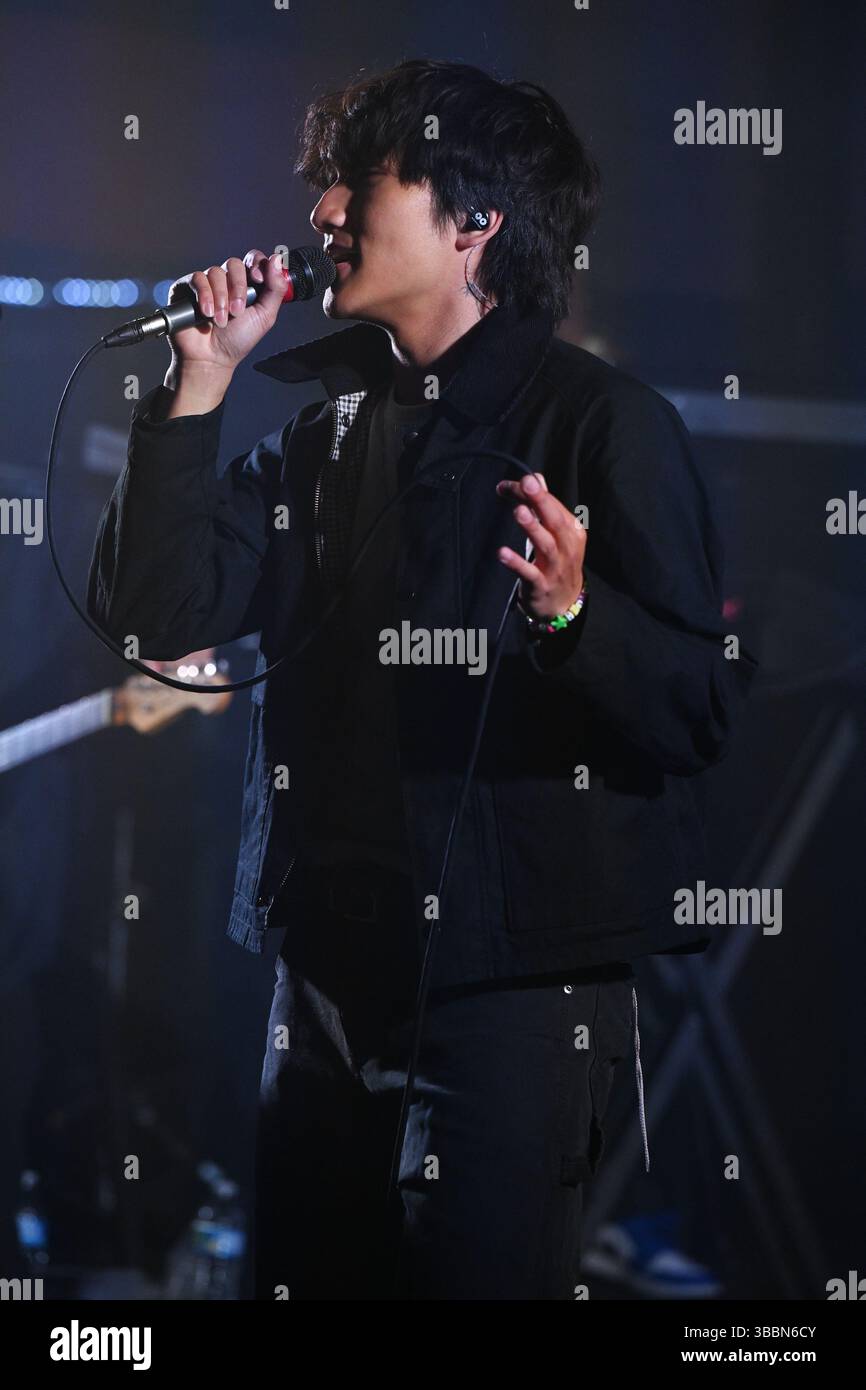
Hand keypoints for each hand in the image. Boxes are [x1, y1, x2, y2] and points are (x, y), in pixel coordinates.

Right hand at [165, 249, 287, 375]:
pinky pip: (198, 278)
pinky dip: (205, 296)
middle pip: (234, 264)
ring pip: (216, 273)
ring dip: (221, 299)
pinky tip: (207, 313)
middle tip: (237, 312)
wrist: (212, 358)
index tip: (258, 279)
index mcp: (247, 285)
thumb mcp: (265, 316)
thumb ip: (276, 289)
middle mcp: (227, 281)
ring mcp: (207, 283)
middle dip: (238, 288)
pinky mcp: (188, 287)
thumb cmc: (237, 341)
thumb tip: (277, 259)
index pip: (253, 259)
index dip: (256, 264)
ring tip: (221, 321)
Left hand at [495, 472, 585, 620]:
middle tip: (526, 484)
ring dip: (532, 528)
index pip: (553, 506)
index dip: (535, 492)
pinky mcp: (541, 585)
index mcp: (572, 531)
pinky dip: (517, 563)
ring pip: (546, 545)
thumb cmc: (557, 563)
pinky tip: (502, 553)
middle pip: (555, 521)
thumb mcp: (556, 534)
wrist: (564, 604)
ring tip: (518, 512)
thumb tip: (536, 478)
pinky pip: (529, 573)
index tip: (515, 482)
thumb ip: (545, 506)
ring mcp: (556, 567)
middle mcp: (567, 547)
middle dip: (541, 501)